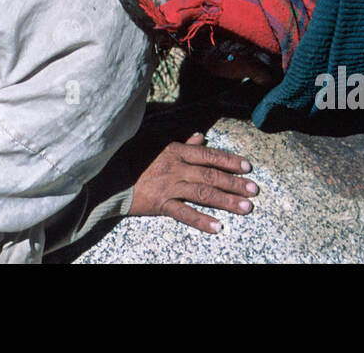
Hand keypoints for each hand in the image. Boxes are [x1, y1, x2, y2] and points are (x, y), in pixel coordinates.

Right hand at [128, 132, 258, 233]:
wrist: (109, 176)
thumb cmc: (133, 158)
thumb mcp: (158, 144)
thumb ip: (182, 143)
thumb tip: (201, 137)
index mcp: (176, 150)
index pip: (209, 155)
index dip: (229, 161)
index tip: (247, 167)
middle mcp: (176, 167)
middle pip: (211, 175)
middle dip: (235, 183)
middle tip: (254, 190)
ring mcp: (169, 185)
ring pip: (203, 193)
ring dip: (226, 201)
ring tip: (246, 207)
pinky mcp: (160, 203)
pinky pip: (184, 213)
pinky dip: (201, 220)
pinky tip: (218, 227)